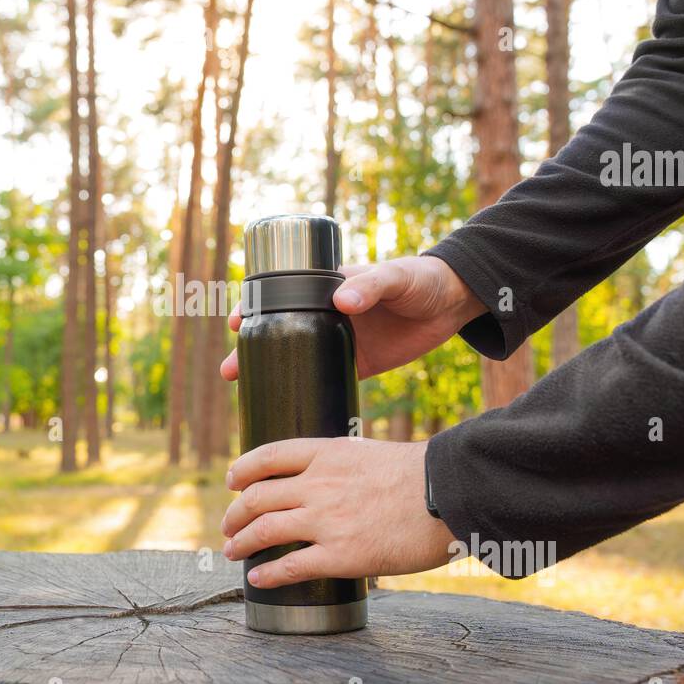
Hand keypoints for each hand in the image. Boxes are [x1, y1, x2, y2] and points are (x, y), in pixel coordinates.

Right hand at [219, 255, 484, 380]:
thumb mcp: (395, 277)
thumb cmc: (420, 278)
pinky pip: (325, 378)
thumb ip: (370, 286)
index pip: (281, 295)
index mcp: (328, 287)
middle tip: (230, 369)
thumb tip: (340, 300)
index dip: (254, 308)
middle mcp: (327, 314)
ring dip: (270, 373)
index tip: (235, 322)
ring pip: (296, 358)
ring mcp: (340, 340)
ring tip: (244, 390)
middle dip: (250, 349)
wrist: (453, 303)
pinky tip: (286, 406)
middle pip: (279, 331)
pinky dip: (305, 391)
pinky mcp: (359, 363)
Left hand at [220, 437, 456, 587]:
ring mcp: (326, 521)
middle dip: (235, 513)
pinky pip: (290, 567)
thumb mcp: (371, 454)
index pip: (269, 456)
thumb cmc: (421, 476)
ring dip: (240, 543)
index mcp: (326, 455)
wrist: (448, 495)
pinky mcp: (340, 555)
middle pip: (257, 497)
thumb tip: (330, 480)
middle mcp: (318, 485)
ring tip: (232, 551)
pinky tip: (257, 578)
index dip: (244, 469)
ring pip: (264, 530)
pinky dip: (267, 574)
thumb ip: (343, 466)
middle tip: (228, 525)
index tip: (233, 481)